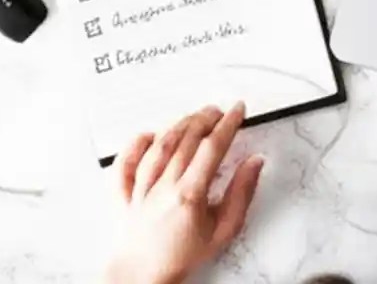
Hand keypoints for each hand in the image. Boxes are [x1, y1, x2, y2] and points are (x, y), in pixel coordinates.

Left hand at [105, 103, 264, 283]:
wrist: (145, 276)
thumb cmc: (183, 256)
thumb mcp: (224, 230)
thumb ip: (241, 194)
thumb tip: (254, 163)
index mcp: (189, 196)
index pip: (212, 148)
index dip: (228, 124)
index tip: (238, 110)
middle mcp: (163, 188)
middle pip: (186, 140)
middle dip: (206, 119)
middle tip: (219, 110)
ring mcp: (139, 189)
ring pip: (159, 145)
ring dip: (178, 125)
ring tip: (194, 116)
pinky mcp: (122, 193)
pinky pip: (125, 161)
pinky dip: (136, 143)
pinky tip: (149, 133)